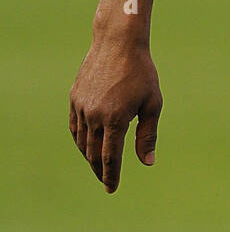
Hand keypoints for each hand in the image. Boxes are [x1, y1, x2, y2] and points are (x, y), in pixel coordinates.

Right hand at [69, 34, 161, 191]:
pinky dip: (80, 140)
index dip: (111, 176)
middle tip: (106, 181)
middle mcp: (94, 116)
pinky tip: (87, 144)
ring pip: (82, 142)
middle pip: (93, 154)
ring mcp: (81, 107)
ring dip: (89, 157)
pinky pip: (75, 126)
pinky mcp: (75, 98)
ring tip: (98, 165)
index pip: (110, 158)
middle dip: (100, 170)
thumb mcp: (152, 103)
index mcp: (115, 119)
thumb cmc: (141, 72)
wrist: (118, 42)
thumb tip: (147, 163)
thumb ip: (147, 135)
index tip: (111, 189)